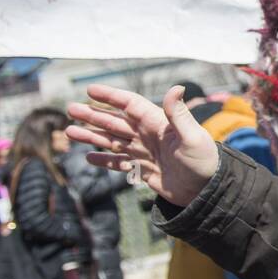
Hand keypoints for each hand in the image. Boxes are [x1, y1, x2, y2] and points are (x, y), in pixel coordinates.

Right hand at [66, 84, 218, 208]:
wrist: (208, 191)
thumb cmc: (204, 161)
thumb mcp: (192, 137)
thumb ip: (179, 114)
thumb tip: (176, 87)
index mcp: (158, 123)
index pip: (130, 105)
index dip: (111, 96)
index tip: (90, 89)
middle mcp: (149, 135)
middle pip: (116, 122)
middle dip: (93, 115)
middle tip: (70, 109)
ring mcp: (145, 153)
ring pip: (113, 141)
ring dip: (92, 136)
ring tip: (70, 131)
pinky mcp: (144, 170)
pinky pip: (119, 163)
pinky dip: (104, 160)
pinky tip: (88, 157)